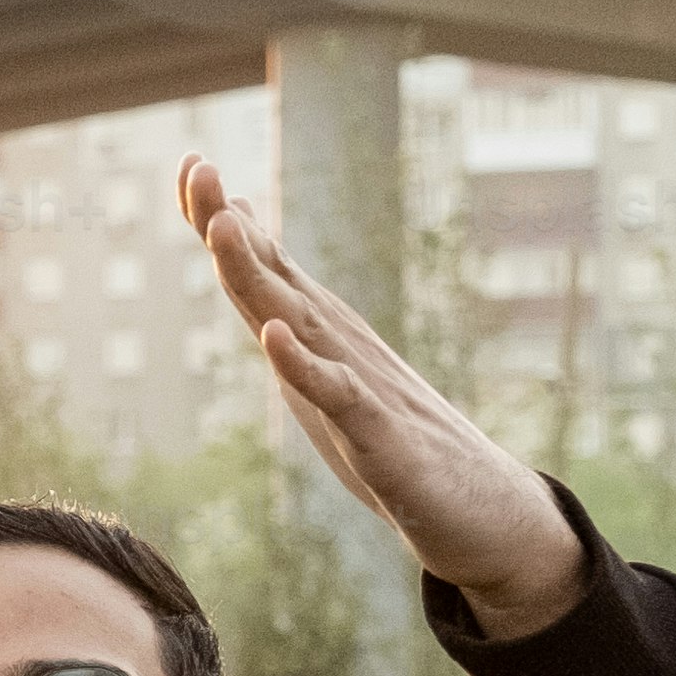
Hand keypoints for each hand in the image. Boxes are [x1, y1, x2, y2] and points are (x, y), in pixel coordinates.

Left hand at [180, 153, 584, 641]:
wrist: (484, 512)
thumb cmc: (398, 439)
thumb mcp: (329, 371)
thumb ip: (289, 312)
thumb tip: (253, 247)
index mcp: (319, 337)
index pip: (264, 268)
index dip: (222, 220)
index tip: (191, 163)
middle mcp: (339, 348)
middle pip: (274, 280)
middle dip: (230, 227)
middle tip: (199, 169)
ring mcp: (362, 388)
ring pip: (300, 323)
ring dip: (259, 276)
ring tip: (223, 227)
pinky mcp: (383, 438)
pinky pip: (339, 396)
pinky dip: (304, 366)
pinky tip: (274, 336)